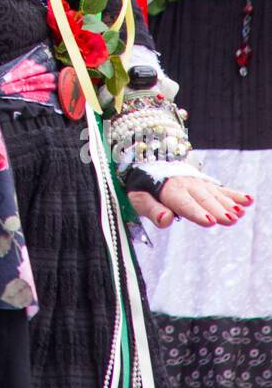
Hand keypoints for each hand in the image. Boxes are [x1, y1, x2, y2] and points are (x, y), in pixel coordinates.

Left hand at [129, 178, 252, 228]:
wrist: (148, 167)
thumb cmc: (143, 189)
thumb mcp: (139, 200)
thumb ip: (151, 210)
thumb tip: (165, 219)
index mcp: (169, 190)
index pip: (184, 203)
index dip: (196, 212)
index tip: (209, 220)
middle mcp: (186, 185)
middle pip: (203, 199)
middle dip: (217, 210)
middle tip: (230, 220)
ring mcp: (198, 183)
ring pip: (215, 194)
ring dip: (229, 203)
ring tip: (240, 212)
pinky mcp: (205, 184)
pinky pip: (221, 189)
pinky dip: (234, 194)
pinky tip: (248, 200)